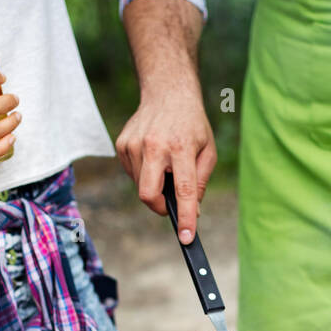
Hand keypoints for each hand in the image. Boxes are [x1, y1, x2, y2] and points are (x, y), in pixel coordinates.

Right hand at [116, 88, 215, 243]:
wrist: (167, 92)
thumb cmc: (192, 124)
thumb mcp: (208, 150)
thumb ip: (201, 182)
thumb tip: (191, 211)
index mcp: (181, 147)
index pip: (183, 190)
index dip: (185, 217)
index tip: (186, 238)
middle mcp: (154, 146)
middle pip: (148, 195)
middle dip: (160, 207)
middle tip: (170, 205)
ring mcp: (134, 144)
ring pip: (140, 186)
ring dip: (154, 185)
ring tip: (165, 163)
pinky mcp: (122, 145)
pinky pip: (132, 174)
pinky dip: (144, 174)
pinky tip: (153, 156)